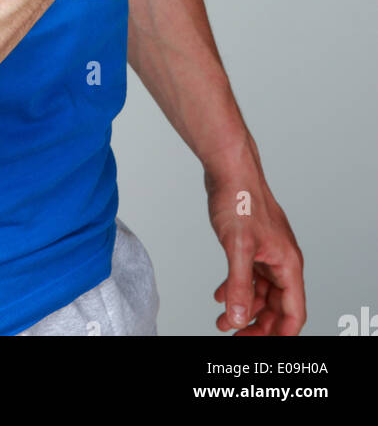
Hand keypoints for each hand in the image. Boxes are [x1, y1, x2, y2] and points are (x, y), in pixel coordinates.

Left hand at [205, 163, 305, 334]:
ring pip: (261, 291)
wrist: (228, 168)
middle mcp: (281, 259)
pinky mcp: (252, 243)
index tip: (258, 345)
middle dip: (257, 324)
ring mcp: (267, 251)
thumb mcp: (237, 247)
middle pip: (276, 305)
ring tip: (221, 321)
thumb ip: (238, 285)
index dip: (279, 333)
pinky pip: (249, 275)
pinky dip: (236, 287)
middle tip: (235, 335)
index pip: (292, 311)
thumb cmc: (239, 199)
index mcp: (287, 263)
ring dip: (243, 307)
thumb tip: (238, 317)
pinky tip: (219, 294)